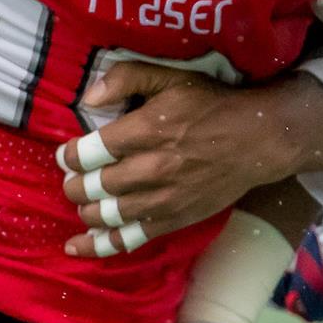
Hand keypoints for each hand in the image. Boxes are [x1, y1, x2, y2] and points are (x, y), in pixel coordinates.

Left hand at [57, 62, 322, 257]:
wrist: (256, 140)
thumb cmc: (211, 104)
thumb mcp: (171, 76)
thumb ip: (126, 78)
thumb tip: (88, 97)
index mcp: (148, 129)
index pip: (92, 150)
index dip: (70, 155)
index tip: (66, 154)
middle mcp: (153, 167)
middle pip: (96, 185)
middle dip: (74, 184)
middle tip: (72, 178)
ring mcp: (164, 198)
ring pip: (108, 213)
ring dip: (85, 210)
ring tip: (82, 201)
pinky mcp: (174, 219)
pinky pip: (130, 237)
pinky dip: (100, 244)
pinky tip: (77, 246)